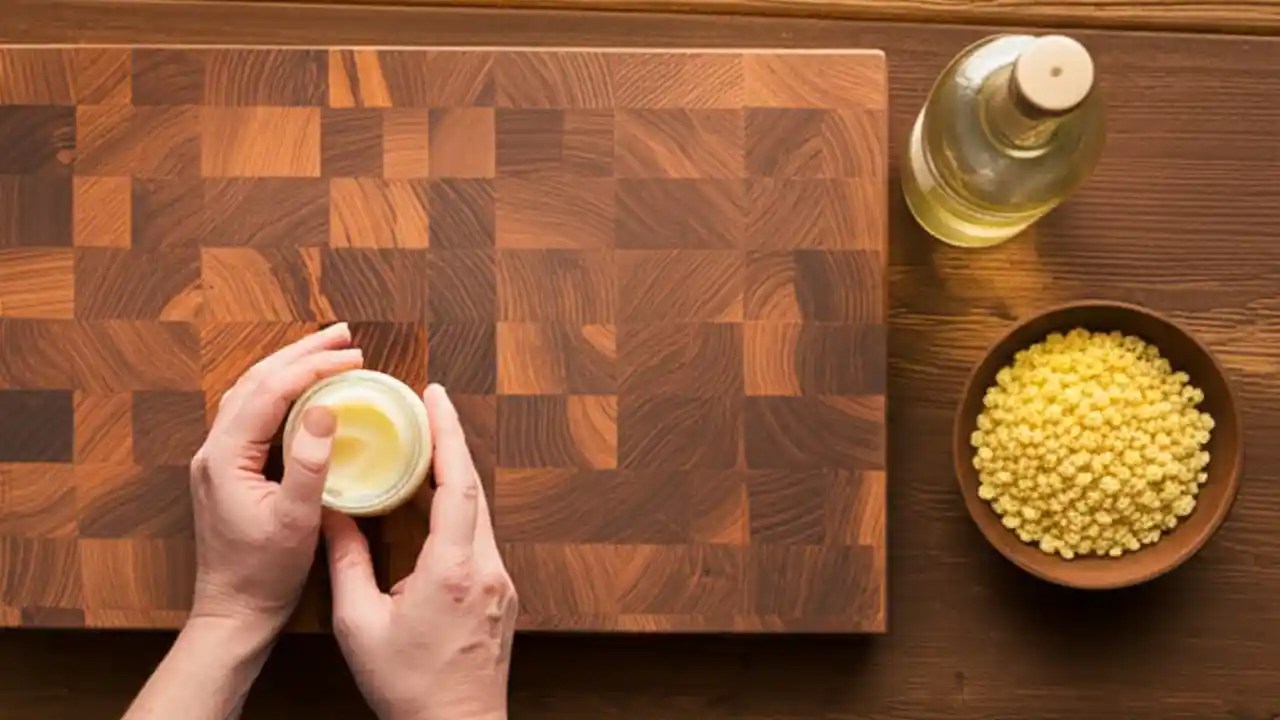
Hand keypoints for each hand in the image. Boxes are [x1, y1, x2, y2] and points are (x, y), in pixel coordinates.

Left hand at [190, 323, 362, 632]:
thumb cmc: (265, 572)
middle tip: (345, 334)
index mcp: (226, 456)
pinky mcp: (227, 469)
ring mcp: (217, 458)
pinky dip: (281, 391)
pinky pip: (252, 414)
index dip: (314, 367)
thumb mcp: (297, 520)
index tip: (354, 357)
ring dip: (289, 366)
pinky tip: (305, 392)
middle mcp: (214, 449)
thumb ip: (310, 463)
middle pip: (256, 380)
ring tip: (328, 352)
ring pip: (251, 392)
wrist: (234, 611)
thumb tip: (327, 409)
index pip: (271, 390)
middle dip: (301, 353)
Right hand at [324, 384, 516, 719]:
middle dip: (452, 442)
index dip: (448, 434)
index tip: (435, 396)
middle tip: (430, 405)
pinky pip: (482, 537)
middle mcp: (485, 568)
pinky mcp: (502, 595)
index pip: (457, 484)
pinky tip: (439, 503)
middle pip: (473, 489)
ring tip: (429, 445)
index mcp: (451, 570)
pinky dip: (461, 509)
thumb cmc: (407, 687)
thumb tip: (333, 515)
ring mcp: (500, 582)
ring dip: (456, 476)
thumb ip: (346, 564)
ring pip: (480, 513)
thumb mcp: (358, 625)